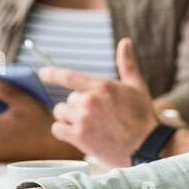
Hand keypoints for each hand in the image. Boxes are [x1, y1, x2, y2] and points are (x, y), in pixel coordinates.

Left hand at [42, 38, 159, 166]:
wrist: (146, 147)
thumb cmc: (142, 116)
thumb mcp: (136, 86)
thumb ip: (126, 63)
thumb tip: (125, 41)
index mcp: (101, 86)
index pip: (68, 75)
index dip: (52, 74)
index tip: (42, 73)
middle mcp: (89, 100)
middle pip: (68, 99)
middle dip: (78, 107)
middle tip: (96, 117)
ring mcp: (83, 119)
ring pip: (60, 113)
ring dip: (69, 119)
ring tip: (87, 126)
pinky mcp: (79, 137)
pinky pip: (57, 129)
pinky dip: (64, 131)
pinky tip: (77, 134)